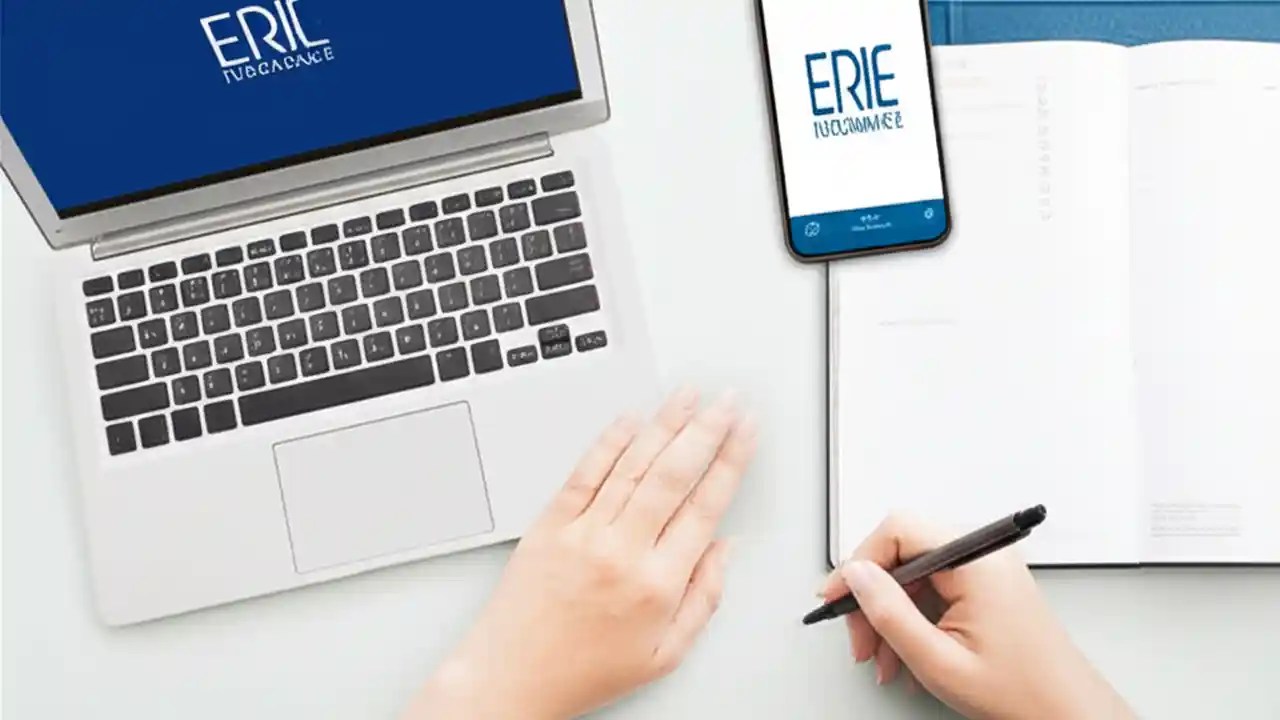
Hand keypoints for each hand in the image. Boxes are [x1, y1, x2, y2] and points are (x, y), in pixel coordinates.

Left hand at [407, 389, 755, 719]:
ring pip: (633, 465)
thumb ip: (704, 598)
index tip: (747, 432)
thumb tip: (726, 549)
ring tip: (688, 396)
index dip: (732, 461)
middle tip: (728, 400)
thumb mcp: (665, 654)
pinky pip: (585, 474)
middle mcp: (622, 552)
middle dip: (707, 429)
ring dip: (665, 423)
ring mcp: (583, 534)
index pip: (706, 506)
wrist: (511, 678)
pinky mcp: (549, 526)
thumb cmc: (583, 671)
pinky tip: (631, 420)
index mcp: (658, 584)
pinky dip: (610, 442)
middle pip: (674, 474)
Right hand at [821, 515, 1132, 719]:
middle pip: (902, 552)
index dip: (859, 561)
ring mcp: (987, 569)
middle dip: (872, 599)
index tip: (836, 595)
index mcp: (977, 561)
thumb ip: (890, 612)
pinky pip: (934, 589)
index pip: (898, 530)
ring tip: (884, 660)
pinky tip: (907, 656)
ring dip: (890, 617)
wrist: (1069, 714)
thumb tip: (855, 575)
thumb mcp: (938, 659)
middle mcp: (984, 555)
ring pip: (913, 575)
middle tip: (859, 639)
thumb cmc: (1022, 692)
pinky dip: (912, 620)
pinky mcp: (987, 585)